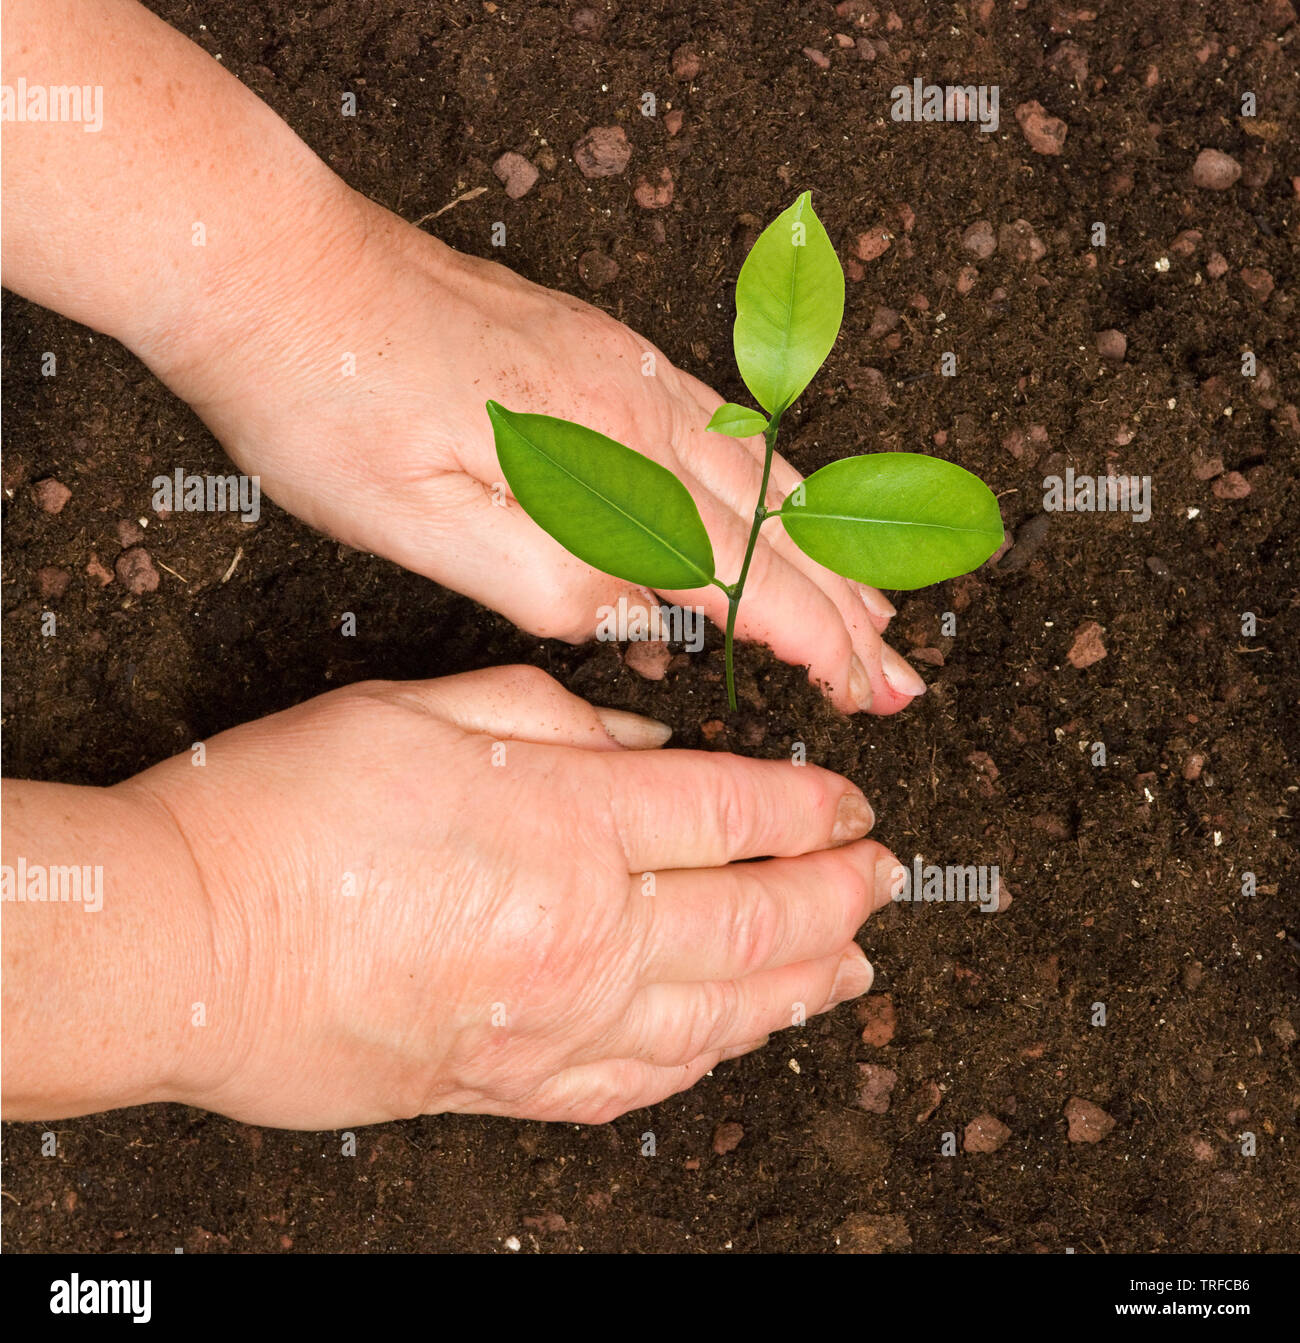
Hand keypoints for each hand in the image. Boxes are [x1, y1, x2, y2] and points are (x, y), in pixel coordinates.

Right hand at [125, 666, 898, 1127]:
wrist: (180, 942)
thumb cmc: (285, 811)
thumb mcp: (427, 709)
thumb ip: (558, 719)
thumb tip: (647, 742)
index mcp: (566, 822)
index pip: (736, 812)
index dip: (812, 807)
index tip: (852, 803)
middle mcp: (583, 933)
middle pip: (759, 919)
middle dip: (840, 895)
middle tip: (885, 878)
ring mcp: (553, 1024)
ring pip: (725, 1013)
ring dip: (805, 985)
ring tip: (852, 964)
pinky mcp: (508, 1086)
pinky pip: (644, 1081)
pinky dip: (713, 1055)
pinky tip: (743, 1036)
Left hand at [152, 195, 925, 715]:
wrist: (275, 268)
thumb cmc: (326, 398)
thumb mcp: (421, 525)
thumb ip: (546, 580)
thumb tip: (633, 618)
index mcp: (597, 459)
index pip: (737, 568)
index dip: (810, 637)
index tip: (862, 689)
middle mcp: (630, 404)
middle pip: (772, 520)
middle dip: (845, 604)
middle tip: (898, 668)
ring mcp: (618, 367)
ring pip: (757, 467)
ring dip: (822, 544)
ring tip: (873, 600)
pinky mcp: (594, 348)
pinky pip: (715, 420)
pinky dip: (769, 478)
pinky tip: (785, 501)